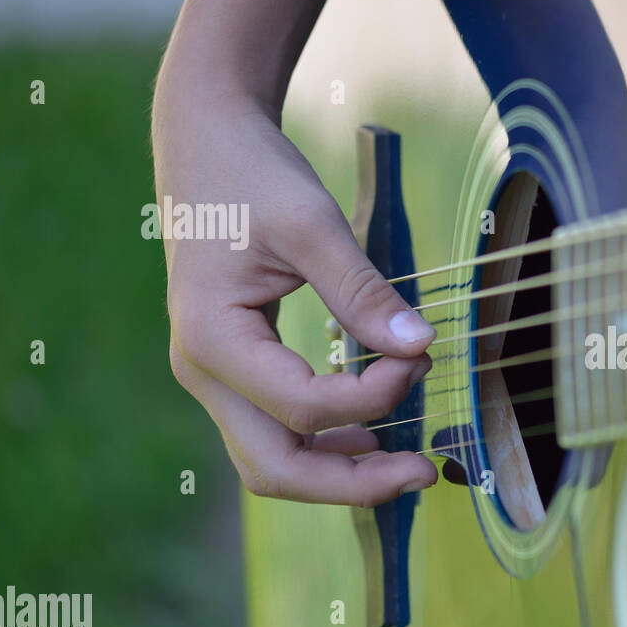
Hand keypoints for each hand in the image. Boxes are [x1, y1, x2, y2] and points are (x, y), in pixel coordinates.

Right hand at [155, 94, 437, 506]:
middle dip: (355, 482)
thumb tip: (421, 346)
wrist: (206, 143)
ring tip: (408, 464)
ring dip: (340, 474)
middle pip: (275, 468)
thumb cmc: (252, 176)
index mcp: (212, 340)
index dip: (373, 397)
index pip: (303, 407)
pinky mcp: (233, 371)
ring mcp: (213, 378)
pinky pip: (275, 433)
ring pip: (272, 463)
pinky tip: (373, 436)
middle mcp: (202, 372)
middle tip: (425, 472)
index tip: (420, 356)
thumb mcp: (312, 224)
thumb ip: (362, 291)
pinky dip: (325, 445)